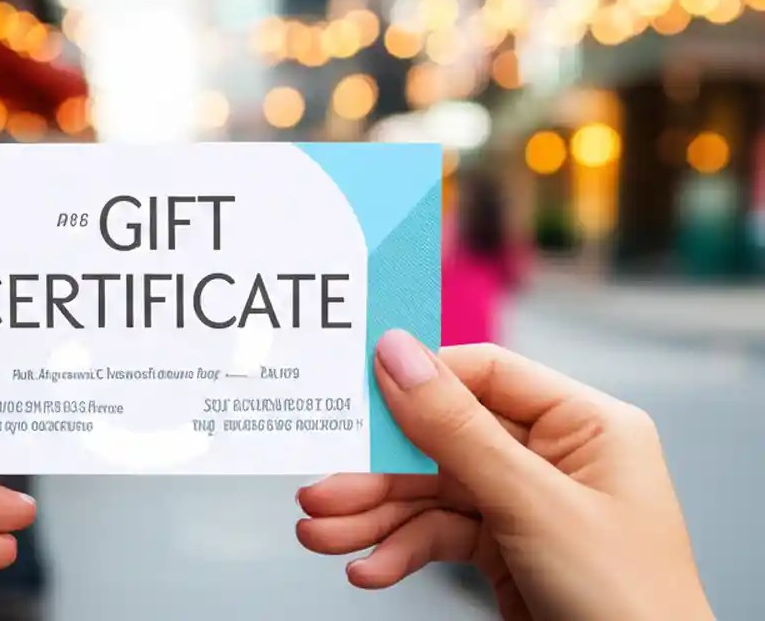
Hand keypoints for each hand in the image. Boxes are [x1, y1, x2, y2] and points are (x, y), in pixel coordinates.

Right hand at [297, 332, 713, 620]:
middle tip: (321, 488)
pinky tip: (369, 569)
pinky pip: (438, 536)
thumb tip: (399, 356)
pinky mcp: (505, 550)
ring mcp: (526, 506)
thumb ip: (458, 430)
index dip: (418, 379)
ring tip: (322, 535)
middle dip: (378, 472)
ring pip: (431, 494)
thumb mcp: (533, 505)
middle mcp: (554, 458)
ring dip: (374, 517)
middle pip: (443, 440)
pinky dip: (399, 552)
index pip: (485, 374)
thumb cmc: (632, 603)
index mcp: (585, 426)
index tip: (354, 388)